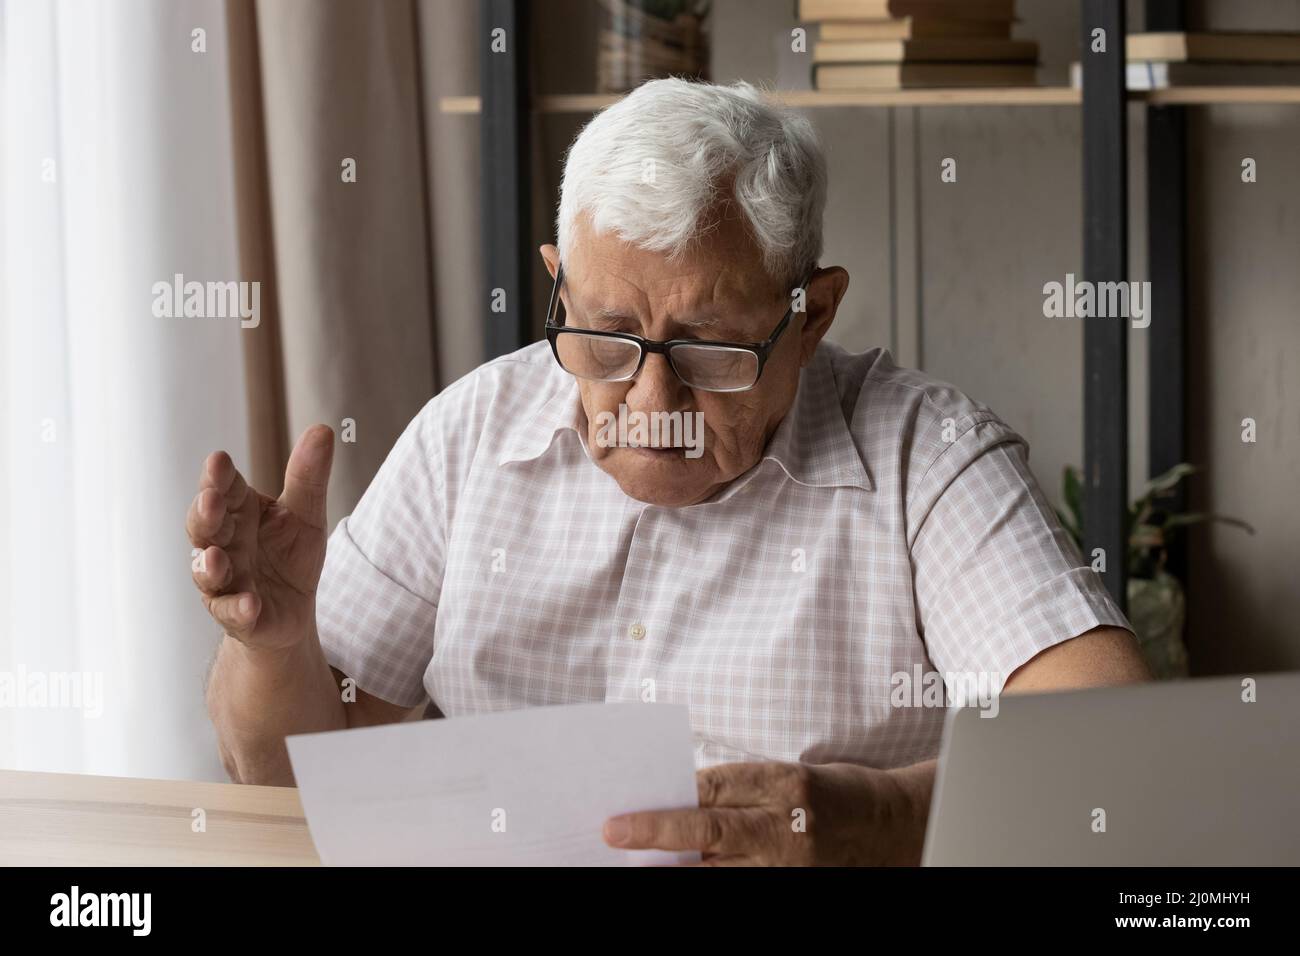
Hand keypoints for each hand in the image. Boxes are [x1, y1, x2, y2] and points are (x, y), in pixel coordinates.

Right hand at [186, 425, 334, 649]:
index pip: (223, 490)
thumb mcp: (306, 513)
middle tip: (209, 500)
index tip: (218, 461)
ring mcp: (226, 582)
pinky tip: (250, 603)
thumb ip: (308, 476)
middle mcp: (223, 544)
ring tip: (216, 558)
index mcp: (239, 513)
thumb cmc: (289, 555)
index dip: (217, 477)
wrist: (292, 613)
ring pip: (207, 572)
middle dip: (204, 514)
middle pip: (205, 527)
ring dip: (209, 565)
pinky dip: (238, 608)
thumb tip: (324, 429)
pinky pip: (233, 613)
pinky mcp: (239, 616)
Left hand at [602, 761, 926, 865]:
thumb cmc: (837, 794)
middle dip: (656, 833)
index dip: (664, 803)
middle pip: (709, 829)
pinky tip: (683, 878)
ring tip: (640, 866)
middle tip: (613, 835)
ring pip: (718, 870)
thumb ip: (739, 790)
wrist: (897, 826)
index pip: (711, 790)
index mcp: (785, 783)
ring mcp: (792, 863)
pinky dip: (711, 882)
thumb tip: (682, 802)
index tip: (624, 814)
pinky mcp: (797, 888)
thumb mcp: (789, 776)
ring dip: (676, 869)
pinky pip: (740, 888)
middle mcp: (789, 824)